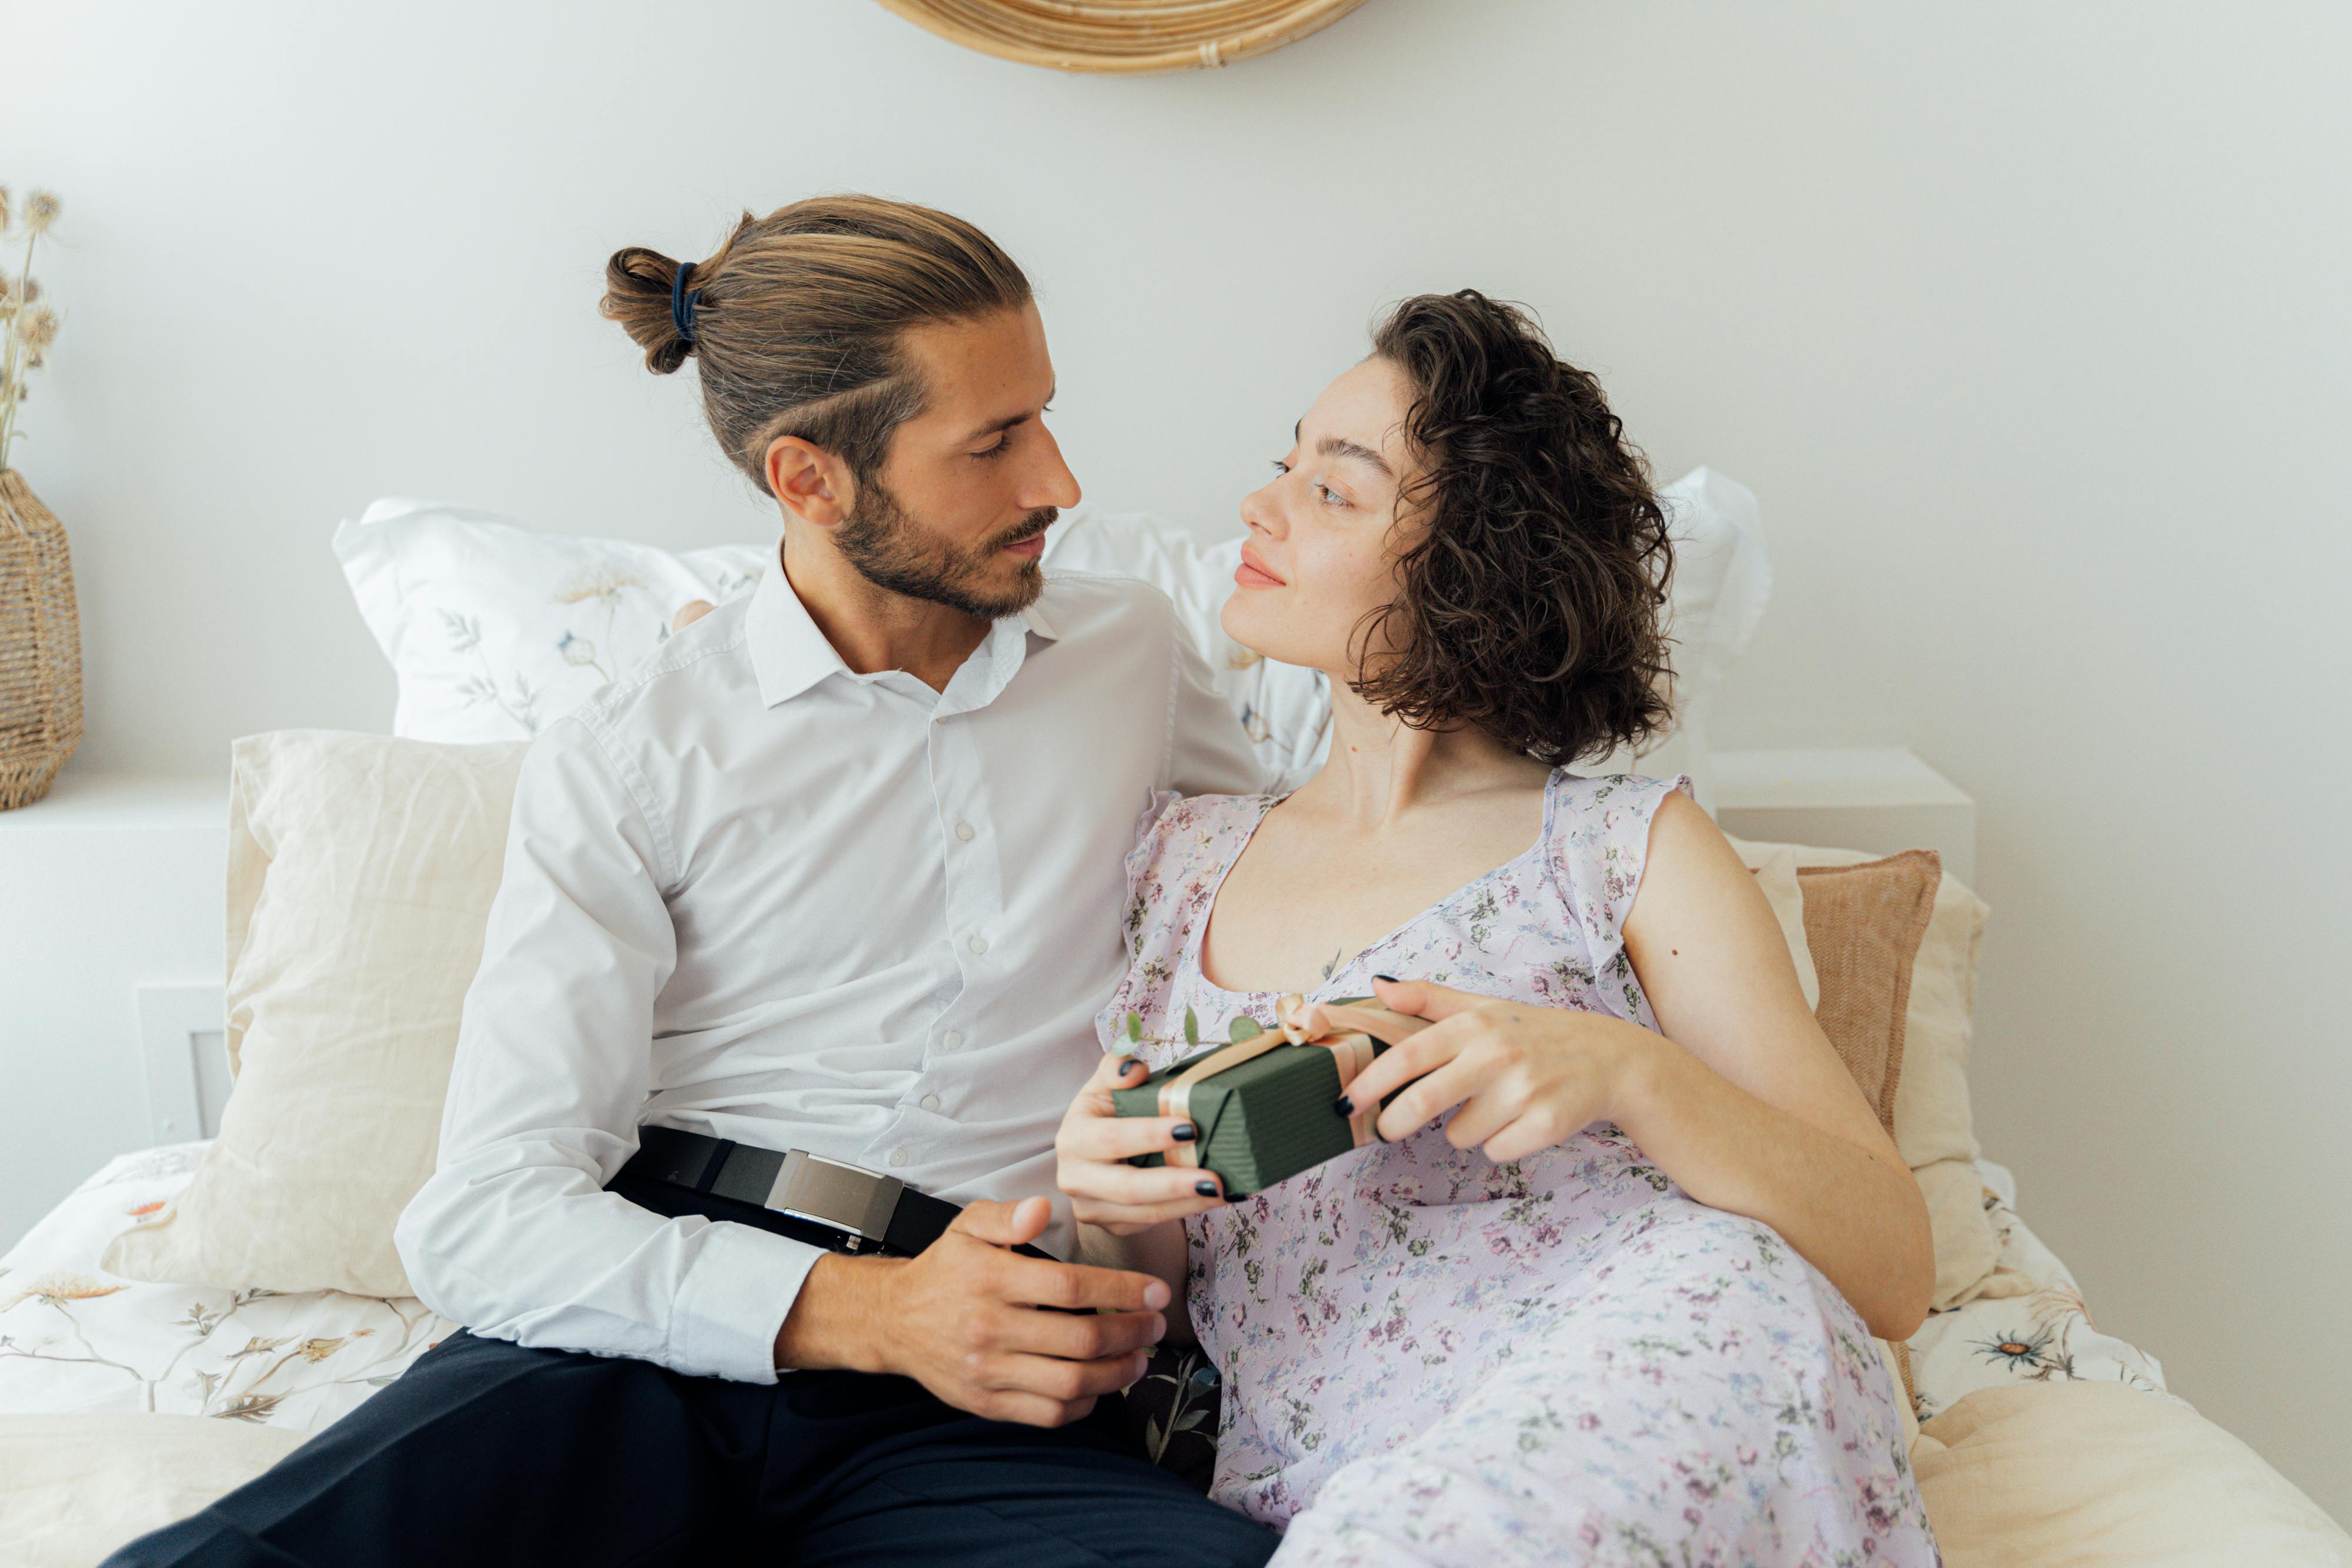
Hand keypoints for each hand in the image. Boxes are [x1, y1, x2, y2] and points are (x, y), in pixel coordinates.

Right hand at [774, 1195, 1170, 1426]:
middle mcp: (990, 1328)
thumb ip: (1008, 1215)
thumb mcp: (968, 1226)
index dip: (1123, 1292)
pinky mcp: (986, 1402)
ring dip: (1117, 1373)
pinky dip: (1083, 1404)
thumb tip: (1043, 1207)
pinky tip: (1099, 1385)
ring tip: (1138, 1358)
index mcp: (992, 1279)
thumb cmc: (945, 1269)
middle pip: (1080, 1340)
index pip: (1071, 1288)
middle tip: (1156, 1326)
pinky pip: (1047, 1413)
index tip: (1156, 1292)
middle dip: (1132, 1334)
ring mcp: (988, 1371)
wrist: (895, 1320)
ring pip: (1070, 1383)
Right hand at [1055, 1051, 1226, 1233]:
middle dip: (1174, 1184)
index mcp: (1074, 1137)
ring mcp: (1091, 1207)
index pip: (1112, 1138)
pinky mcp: (1112, 1225)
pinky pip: (1152, 1222)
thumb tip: (1134, 1069)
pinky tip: (1214, 1198)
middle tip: (1215, 1179)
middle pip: (1128, 1186)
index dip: (1149, 1135)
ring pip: (1146, 1211)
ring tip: (1223, 1190)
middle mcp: (1075, 1177)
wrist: (1092, 1160)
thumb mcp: (1104, 1088)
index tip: (1190, 1129)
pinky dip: (1186, 1210)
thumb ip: (1115, 1069)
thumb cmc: (1105, 1116)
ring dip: (1189, 1203)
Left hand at [1341, 978, 1656, 1162]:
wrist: (1609, 1058)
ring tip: (1495, 1105)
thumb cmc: (1533, 1033)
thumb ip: (1427, 999)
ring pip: (1460, 1134)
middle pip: (1424, 1101)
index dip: (1372, 1081)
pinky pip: (1494, 1151)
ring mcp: (1523, 1091)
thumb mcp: (1482, 1008)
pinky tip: (1520, 1120)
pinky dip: (1500, 1143)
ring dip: (1467, 1129)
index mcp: (1475, 1026)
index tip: (1345, 1100)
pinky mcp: (1546, 1124)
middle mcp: (1497, 1055)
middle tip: (1386, 1128)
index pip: (1409, 1054)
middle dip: (1395, 1121)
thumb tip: (1377, 987)